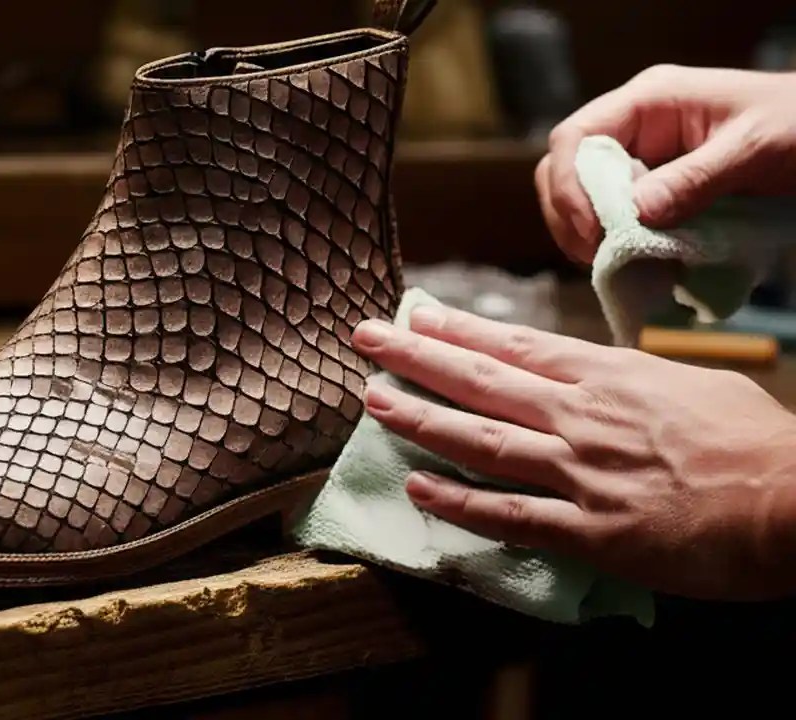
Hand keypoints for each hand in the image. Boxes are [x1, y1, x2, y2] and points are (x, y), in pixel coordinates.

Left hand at [352, 305, 795, 600]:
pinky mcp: (591, 531)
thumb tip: (591, 376)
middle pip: (483, 381)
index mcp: (609, 377)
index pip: (516, 345)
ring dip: (421, 419)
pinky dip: (460, 502)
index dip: (459, 329)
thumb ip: (626, 382)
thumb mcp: (686, 387)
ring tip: (374, 401)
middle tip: (367, 338)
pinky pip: (510, 515)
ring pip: (482, 440)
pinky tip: (419, 488)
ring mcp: (582, 473)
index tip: (415, 313)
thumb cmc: (754, 442)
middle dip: (418, 357)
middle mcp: (582, 417)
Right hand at [538, 66, 795, 262]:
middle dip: (571, 217)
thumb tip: (634, 215)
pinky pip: (614, 216)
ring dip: (589, 235)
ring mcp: (642, 157)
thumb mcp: (753, 149)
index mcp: (649, 101)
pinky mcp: (654, 187)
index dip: (568, 186)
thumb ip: (693, 180)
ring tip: (619, 265)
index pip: (574, 137)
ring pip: (582, 198)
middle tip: (599, 256)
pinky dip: (616, 243)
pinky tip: (638, 263)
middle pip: (564, 170)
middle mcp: (634, 127)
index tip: (592, 231)